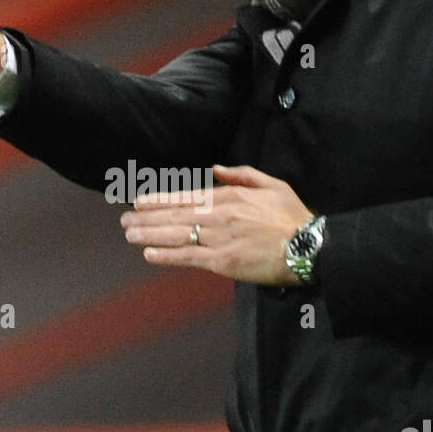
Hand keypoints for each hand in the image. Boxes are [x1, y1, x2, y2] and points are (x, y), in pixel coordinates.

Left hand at [120, 164, 312, 285]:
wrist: (307, 246)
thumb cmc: (292, 217)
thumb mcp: (272, 184)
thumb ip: (242, 175)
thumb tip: (216, 169)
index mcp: (229, 196)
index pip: (186, 197)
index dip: (160, 199)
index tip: (139, 201)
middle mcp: (218, 215)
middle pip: (174, 215)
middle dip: (146, 217)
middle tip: (124, 220)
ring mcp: (218, 239)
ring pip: (175, 234)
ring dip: (149, 234)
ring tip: (129, 233)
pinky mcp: (222, 262)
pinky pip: (188, 257)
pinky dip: (166, 255)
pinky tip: (149, 253)